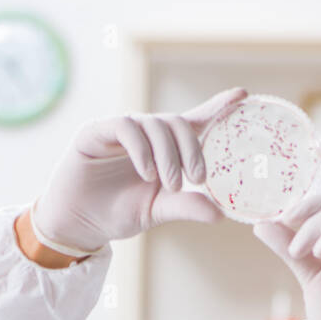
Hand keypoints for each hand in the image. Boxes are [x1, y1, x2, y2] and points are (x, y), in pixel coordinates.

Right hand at [30, 87, 247, 254]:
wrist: (77, 224)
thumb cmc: (117, 214)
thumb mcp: (156, 212)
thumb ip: (185, 206)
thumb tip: (220, 214)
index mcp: (163, 150)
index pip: (194, 122)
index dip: (217, 107)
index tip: (243, 95)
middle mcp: (145, 135)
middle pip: (178, 122)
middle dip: (192, 149)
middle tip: (197, 178)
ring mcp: (121, 131)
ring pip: (155, 124)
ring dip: (169, 155)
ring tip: (169, 184)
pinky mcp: (96, 132)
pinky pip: (127, 127)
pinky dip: (142, 150)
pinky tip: (147, 174)